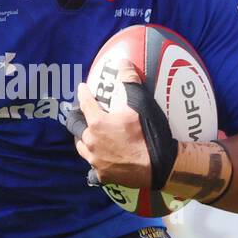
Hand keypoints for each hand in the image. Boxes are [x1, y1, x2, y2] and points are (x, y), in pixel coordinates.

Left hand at [74, 59, 153, 188]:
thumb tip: (123, 63)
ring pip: (82, 148)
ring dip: (85, 140)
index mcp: (97, 123)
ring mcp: (95, 160)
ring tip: (91, 136)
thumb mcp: (141, 104)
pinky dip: (95, 160)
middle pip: (78, 128)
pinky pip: (93, 166)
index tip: (82, 88)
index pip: (85, 104)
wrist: (159, 166)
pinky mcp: (102, 175)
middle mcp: (91, 142)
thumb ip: (130, 82)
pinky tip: (101, 158)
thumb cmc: (148, 134)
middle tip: (87, 116)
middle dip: (80, 120)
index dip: (83, 94)